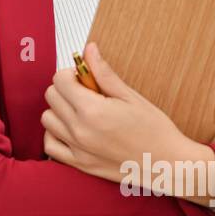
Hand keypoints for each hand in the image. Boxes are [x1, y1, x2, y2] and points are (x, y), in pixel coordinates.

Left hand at [40, 41, 199, 191]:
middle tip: (86, 92)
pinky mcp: (79, 164)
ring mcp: (77, 149)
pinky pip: (50, 146)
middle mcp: (80, 130)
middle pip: (51, 97)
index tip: (84, 77)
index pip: (59, 80)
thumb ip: (104, 73)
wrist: (167, 165)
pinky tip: (72, 129)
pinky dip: (55, 134)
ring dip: (59, 110)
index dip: (71, 73)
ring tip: (81, 111)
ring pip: (47, 119)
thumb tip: (89, 50)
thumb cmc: (155, 131)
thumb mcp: (131, 96)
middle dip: (65, 88)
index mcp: (93, 110)